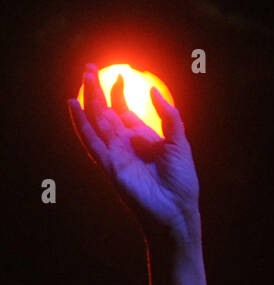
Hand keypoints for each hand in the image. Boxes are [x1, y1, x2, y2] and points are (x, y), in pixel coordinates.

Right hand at [67, 64, 200, 244]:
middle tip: (91, 68)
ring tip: (86, 77)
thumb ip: (169, 117)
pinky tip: (74, 105)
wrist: (177, 211)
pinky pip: (91, 142)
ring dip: (89, 99)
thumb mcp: (179, 143)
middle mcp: (126, 144)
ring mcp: (116, 154)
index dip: (120, 93)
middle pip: (106, 112)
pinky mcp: (109, 165)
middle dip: (98, 90)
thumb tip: (153, 91)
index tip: (120, 75)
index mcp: (143, 139)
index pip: (124, 111)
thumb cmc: (181, 182)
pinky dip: (81, 124)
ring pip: (97, 121)